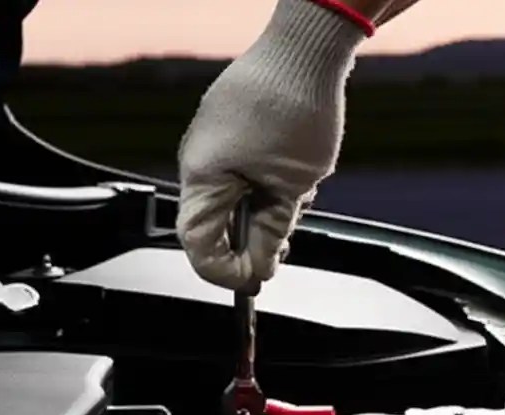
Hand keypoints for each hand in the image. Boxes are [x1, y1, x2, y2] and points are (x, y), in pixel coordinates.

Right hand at [176, 0, 366, 290]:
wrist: (307, 46)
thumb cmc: (298, 106)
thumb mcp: (292, 187)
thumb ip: (272, 233)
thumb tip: (260, 269)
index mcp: (203, 176)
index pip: (197, 245)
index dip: (225, 272)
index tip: (256, 278)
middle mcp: (197, 159)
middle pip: (214, 225)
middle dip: (250, 241)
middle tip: (284, 243)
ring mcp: (211, 141)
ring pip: (230, 199)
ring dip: (263, 211)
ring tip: (296, 197)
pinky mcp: (228, 128)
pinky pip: (238, 171)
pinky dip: (263, 185)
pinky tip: (291, 174)